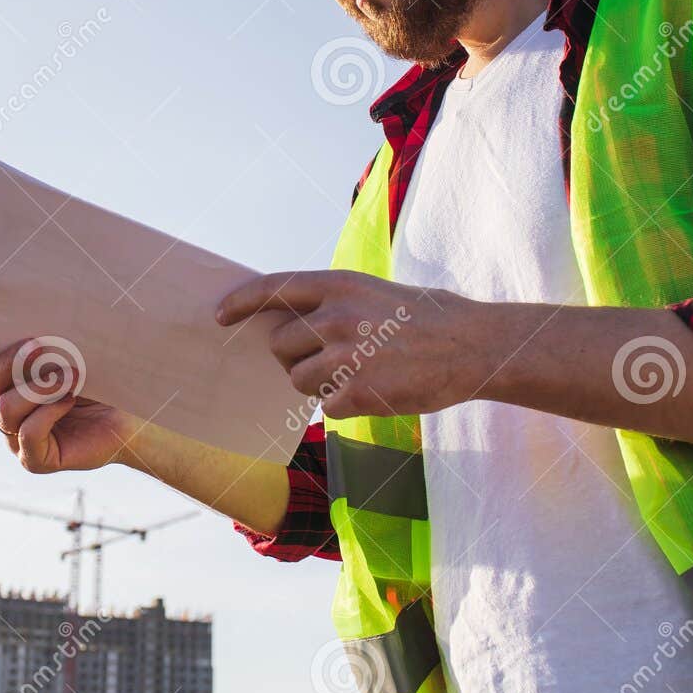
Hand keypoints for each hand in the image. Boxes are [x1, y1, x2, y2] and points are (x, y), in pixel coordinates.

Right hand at [0, 333, 140, 472]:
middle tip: (42, 348)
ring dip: (38, 387)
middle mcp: (5, 412)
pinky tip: (70, 398)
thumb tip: (31, 320)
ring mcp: (17, 439)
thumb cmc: (100, 383)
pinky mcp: (35, 459)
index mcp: (7, 385)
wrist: (131, 418)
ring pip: (6, 409)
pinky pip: (27, 433)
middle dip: (12, 362)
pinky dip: (48, 411)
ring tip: (71, 375)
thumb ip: (44, 345)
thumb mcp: (68, 356)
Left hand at [216, 270, 481, 418]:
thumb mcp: (373, 294)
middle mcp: (335, 317)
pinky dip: (344, 405)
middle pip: (280, 345)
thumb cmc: (425, 318)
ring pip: (298, 379)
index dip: (241, 303)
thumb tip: (287, 328)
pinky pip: (326, 407)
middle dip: (296, 356)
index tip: (220, 316)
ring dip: (319, 382)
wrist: (472, 346)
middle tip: (332, 356)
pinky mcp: (355, 393)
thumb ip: (331, 305)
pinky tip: (375, 390)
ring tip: (360, 372)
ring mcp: (344, 356)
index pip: (273, 289)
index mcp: (339, 285)